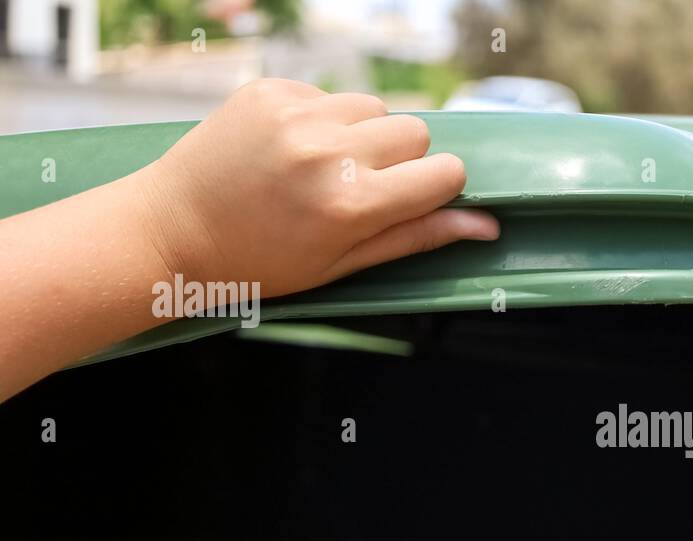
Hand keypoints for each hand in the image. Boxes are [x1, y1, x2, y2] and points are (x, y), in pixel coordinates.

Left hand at [136, 78, 498, 295]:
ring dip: (364, 134)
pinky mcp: (269, 90)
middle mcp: (328, 152)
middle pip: (415, 132)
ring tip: (322, 167)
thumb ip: (417, 237)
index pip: (445, 172)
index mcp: (352, 204)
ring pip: (375, 107)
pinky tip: (290, 149)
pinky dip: (322, 118)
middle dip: (402, 159)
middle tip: (362, 189)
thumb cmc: (261, 262)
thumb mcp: (343, 264)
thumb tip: (486, 225)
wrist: (171, 231)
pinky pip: (328, 94)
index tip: (414, 200)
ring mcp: (296, 115)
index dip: (437, 187)